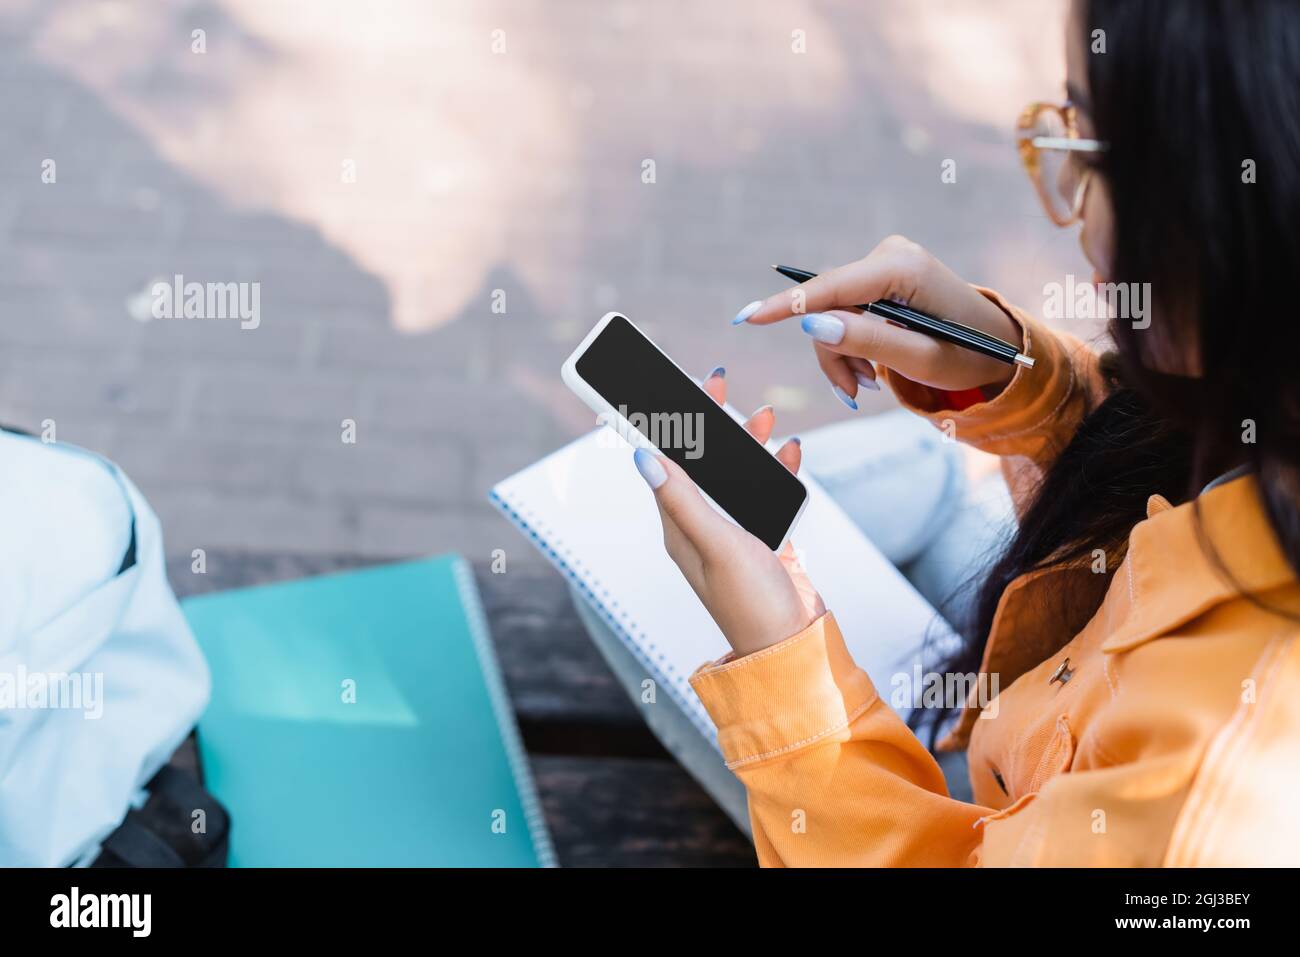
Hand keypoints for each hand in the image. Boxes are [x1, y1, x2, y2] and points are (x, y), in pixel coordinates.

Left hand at [633, 369, 824, 657]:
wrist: (792, 646)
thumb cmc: (749, 602)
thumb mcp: (714, 544)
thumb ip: (684, 500)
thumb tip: (642, 456)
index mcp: (680, 526)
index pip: (667, 463)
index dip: (667, 425)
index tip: (670, 388)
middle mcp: (703, 526)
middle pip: (702, 461)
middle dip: (711, 423)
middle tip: (718, 384)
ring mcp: (735, 532)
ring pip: (738, 473)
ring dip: (749, 443)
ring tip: (766, 416)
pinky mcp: (766, 539)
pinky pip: (770, 493)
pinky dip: (780, 470)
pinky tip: (792, 452)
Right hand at [734, 235, 1023, 406]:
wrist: (996, 347)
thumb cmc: (968, 356)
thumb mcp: (921, 360)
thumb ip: (867, 341)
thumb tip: (812, 324)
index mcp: (904, 268)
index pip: (833, 287)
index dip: (789, 306)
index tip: (748, 318)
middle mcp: (890, 254)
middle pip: (828, 307)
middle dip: (834, 352)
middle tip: (855, 391)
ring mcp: (884, 262)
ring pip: (831, 316)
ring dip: (841, 355)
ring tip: (868, 383)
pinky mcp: (879, 275)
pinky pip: (843, 313)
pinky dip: (849, 345)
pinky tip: (870, 365)